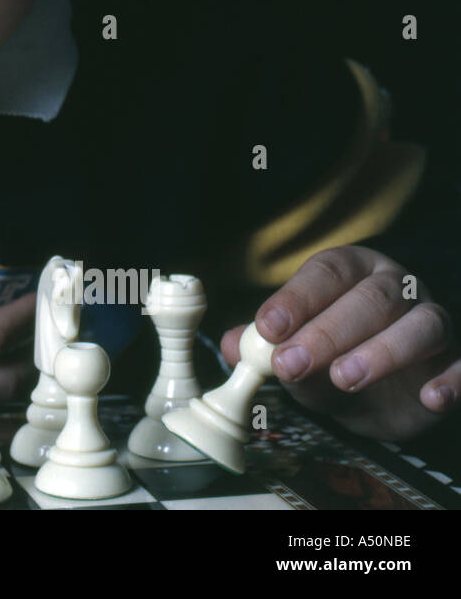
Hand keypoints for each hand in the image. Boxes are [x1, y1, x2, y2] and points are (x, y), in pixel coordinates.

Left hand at [221, 244, 459, 440]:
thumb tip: (230, 346)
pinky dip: (452, 380)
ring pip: (420, 325)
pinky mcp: (456, 359)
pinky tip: (428, 398)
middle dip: (327, 331)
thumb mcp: (295, 350)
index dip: (297, 297)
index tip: (268, 326)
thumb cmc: (332, 354)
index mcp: (352, 271)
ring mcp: (431, 320)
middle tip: (291, 362)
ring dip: (381, 351)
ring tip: (343, 377)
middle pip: (370, 298)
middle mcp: (396, 287)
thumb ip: (263, 348)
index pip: (326, 272)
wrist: (382, 392)